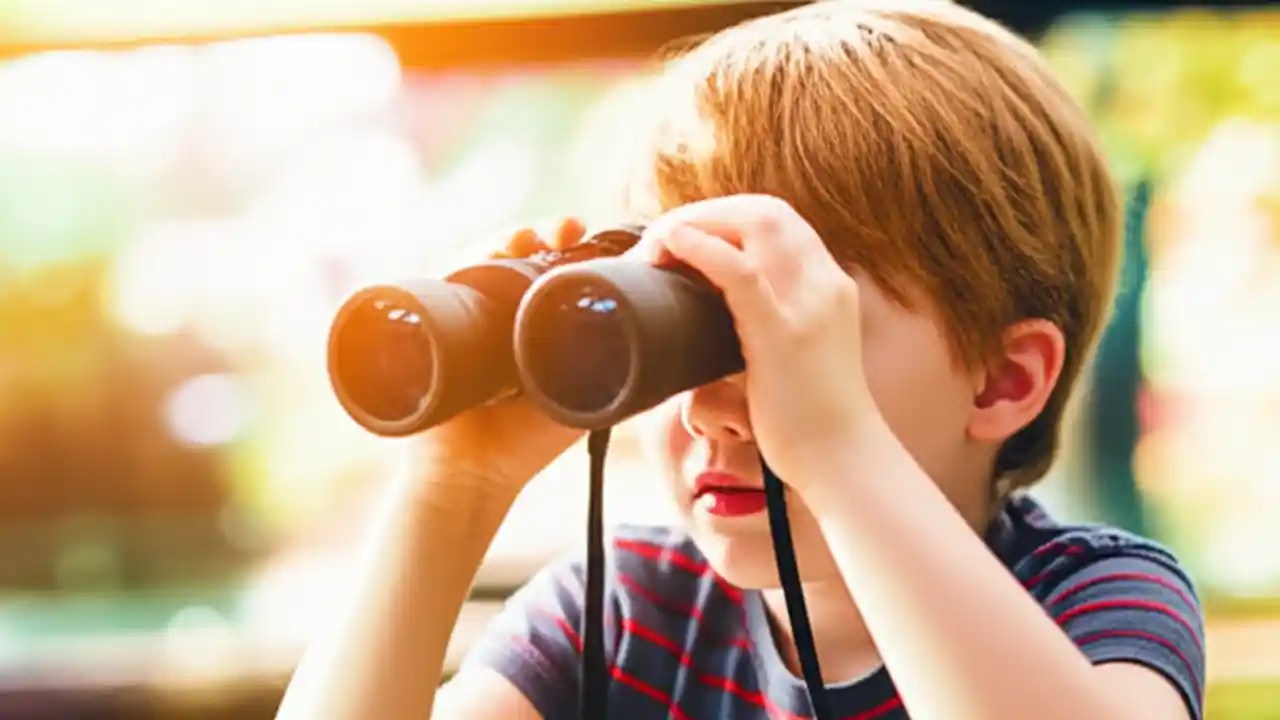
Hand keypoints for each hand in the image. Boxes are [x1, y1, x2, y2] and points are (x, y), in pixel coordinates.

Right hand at [411, 219, 589, 497]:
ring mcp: (458, 314)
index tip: (583, 230)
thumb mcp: (582, 395)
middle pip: (511, 252)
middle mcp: (492, 308)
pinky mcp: (427, 327)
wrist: (473, 476)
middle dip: (537, 232)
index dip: (564, 242)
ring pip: (476, 258)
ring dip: (500, 240)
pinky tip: (473, 255)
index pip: (546, 263)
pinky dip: (453, 263)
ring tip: (526, 237)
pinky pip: (436, 282)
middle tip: (565, 228)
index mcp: (529, 318)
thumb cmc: (526, 442)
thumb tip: (658, 336)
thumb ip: (612, 367)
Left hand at [637, 195, 881, 495]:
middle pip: (764, 211)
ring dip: (697, 222)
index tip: (687, 236)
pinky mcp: (783, 335)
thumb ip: (765, 326)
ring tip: (657, 244)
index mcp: (828, 284)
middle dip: (706, 211)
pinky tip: (672, 244)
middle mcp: (824, 283)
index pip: (778, 219)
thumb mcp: (796, 354)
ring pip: (755, 224)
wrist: (844, 461)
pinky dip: (702, 248)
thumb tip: (709, 321)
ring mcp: (807, 305)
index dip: (726, 215)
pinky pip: (740, 273)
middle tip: (662, 238)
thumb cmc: (811, 420)